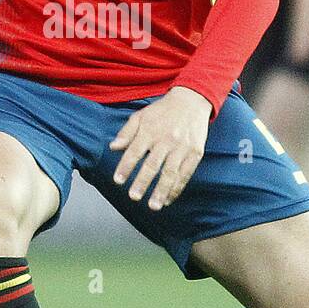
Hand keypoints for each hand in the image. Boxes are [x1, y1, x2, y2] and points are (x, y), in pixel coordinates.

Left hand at [109, 85, 210, 210]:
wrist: (192, 101)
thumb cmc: (162, 111)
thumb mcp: (141, 116)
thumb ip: (126, 132)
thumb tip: (113, 147)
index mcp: (150, 130)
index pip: (135, 151)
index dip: (126, 166)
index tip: (118, 180)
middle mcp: (166, 140)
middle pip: (153, 164)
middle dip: (143, 182)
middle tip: (134, 197)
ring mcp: (182, 147)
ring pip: (171, 172)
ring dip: (161, 191)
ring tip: (153, 206)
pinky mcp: (195, 153)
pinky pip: (186, 174)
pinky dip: (177, 188)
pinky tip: (168, 200)